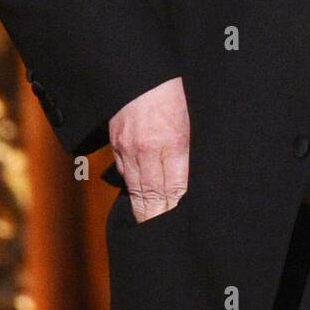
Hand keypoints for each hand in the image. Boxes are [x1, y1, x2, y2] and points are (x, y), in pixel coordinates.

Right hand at [108, 76, 189, 221]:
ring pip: (135, 189)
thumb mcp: (193, 118)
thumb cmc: (174, 88)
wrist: (138, 67)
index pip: (174, 191)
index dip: (175, 214)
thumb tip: (192, 178)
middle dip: (156, 221)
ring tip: (150, 228)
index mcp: (171, 143)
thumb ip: (190, 150)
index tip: (179, 229)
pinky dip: (133, 187)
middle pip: (151, 197)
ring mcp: (127, 148)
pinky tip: (140, 197)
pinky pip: (124, 172)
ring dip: (142, 210)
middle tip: (162, 241)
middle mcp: (146, 150)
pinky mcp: (116, 142)